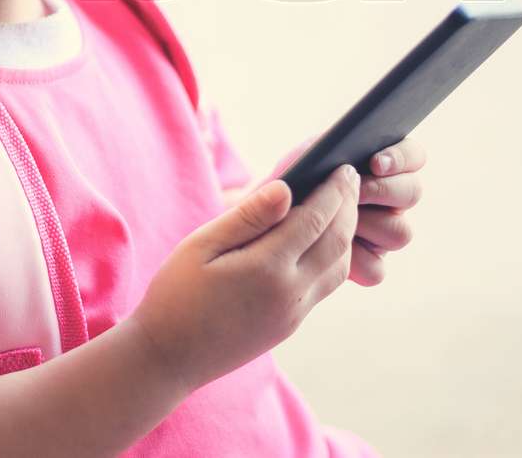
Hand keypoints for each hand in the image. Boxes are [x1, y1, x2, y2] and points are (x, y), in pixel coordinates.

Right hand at [129, 163, 360, 392]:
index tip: (343, 166)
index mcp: (266, 267)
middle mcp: (289, 292)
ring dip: (348, 232)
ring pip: (339, 266)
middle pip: (337, 241)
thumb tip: (286, 187)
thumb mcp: (201, 246)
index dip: (333, 190)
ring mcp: (293, 312)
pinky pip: (326, 285)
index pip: (315, 219)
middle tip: (351, 177)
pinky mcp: (290, 325)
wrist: (170, 355)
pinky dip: (335, 257)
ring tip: (343, 205)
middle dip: (348, 206)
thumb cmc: (176, 293)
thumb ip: (247, 217)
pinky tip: (324, 242)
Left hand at [231, 134, 425, 287]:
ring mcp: (382, 234)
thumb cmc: (289, 182)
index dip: (401, 158)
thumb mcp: (299, 159)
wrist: (266, 222)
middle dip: (383, 190)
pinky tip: (330, 251)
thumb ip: (318, 148)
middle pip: (413, 192)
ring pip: (400, 232)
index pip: (413, 156)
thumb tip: (329, 144)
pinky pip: (376, 267)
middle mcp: (390, 200)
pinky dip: (353, 259)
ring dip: (368, 224)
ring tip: (334, 218)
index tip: (375, 162)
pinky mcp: (368, 265)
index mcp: (384, 167)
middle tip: (355, 191)